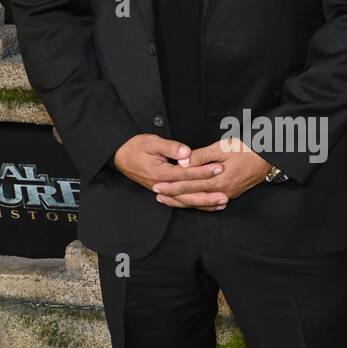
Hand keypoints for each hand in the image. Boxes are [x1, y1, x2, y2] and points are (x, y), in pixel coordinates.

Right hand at [112, 134, 228, 210]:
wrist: (120, 157)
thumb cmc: (136, 147)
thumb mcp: (151, 142)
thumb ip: (170, 148)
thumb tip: (185, 153)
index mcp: (160, 172)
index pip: (185, 174)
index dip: (203, 171)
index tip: (218, 168)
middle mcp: (161, 185)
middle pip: (188, 192)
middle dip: (208, 193)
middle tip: (225, 194)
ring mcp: (162, 190)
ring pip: (185, 201)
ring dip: (204, 203)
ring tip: (222, 203)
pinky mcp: (164, 191)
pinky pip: (181, 201)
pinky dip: (195, 204)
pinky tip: (209, 205)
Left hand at [151, 136, 269, 206]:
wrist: (269, 156)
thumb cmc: (247, 149)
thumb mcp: (222, 147)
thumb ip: (201, 156)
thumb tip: (182, 162)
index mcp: (217, 180)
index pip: (189, 185)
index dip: (172, 186)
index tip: (158, 186)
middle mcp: (222, 191)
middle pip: (192, 196)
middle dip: (173, 196)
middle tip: (157, 195)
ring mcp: (228, 194)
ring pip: (201, 202)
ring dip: (184, 201)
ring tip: (169, 200)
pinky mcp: (232, 193)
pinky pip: (211, 202)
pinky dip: (199, 203)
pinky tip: (191, 202)